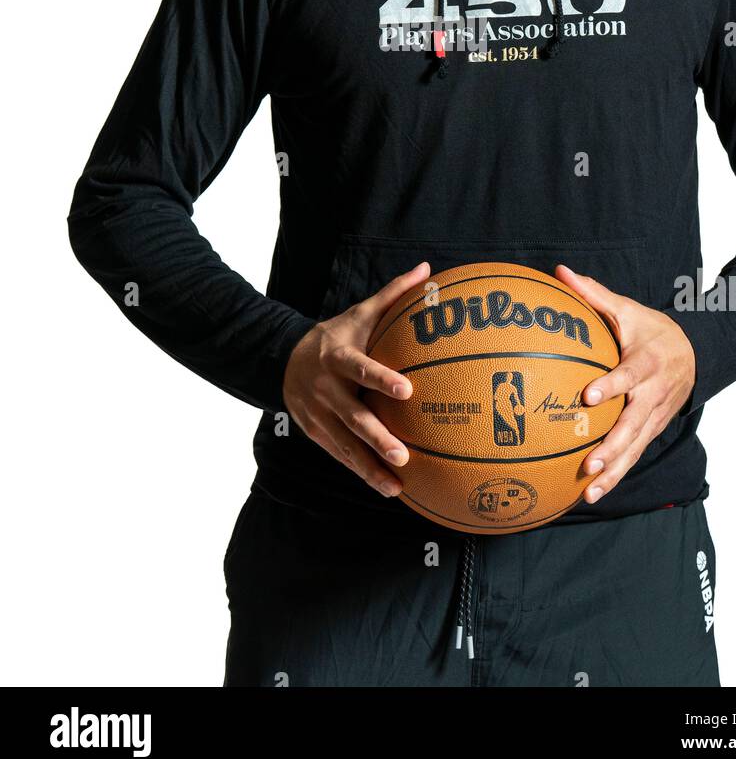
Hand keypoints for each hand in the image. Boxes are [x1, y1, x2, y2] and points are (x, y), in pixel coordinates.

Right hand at [282, 261, 429, 497]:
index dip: (381, 379)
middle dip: (377, 437)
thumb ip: (393, 295)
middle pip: (352, 417)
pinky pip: (341, 457)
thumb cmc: (336, 336)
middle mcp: (326, 389)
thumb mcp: (359, 313)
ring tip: (397, 486)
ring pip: (345, 446)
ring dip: (370, 467)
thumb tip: (427, 270)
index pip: (361, 368)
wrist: (284, 360)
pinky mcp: (316, 434)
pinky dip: (362, 474)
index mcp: (338, 357)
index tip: (407, 389)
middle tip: (403, 454)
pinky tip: (387, 489)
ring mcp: (318, 415)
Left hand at [555, 266, 695, 504]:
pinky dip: (617, 475)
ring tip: (589, 491)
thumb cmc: (650, 329)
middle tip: (588, 463)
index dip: (611, 387)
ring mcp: (655, 416)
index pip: (628, 376)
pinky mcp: (653, 430)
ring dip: (614, 471)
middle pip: (634, 424)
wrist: (695, 352)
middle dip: (612, 446)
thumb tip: (560, 271)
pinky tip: (593, 494)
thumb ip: (593, 294)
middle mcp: (653, 394)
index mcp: (646, 362)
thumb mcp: (626, 308)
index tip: (588, 397)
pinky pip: (635, 454)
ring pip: (636, 447)